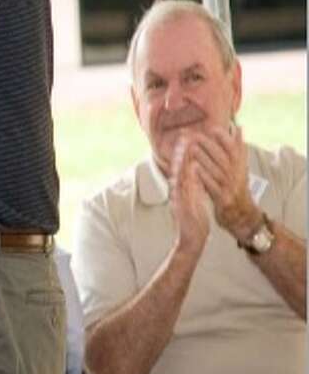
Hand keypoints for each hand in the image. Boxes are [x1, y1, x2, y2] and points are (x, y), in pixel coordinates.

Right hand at [170, 132, 209, 257]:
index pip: (181, 168)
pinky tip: (192, 165)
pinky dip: (188, 175)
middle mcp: (177, 191)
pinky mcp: (183, 203)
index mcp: (180, 190)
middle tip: (184, 133)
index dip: (183, 152)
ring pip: (180, 174)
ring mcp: (179, 196)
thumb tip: (196, 176)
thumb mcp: (193, 201)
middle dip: (181, 150)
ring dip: (182, 158)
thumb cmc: (194, 221)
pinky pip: (186, 187)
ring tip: (186, 143)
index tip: (187, 138)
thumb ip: (193, 188)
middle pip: (178, 167)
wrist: (191, 240)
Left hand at [189, 124, 261, 240]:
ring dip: (204, 158)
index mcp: (240, 166)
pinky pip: (211, 186)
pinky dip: (203, 177)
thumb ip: (238, 148)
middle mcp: (236, 175)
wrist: (242, 214)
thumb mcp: (241, 167)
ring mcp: (229, 187)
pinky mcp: (222, 199)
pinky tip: (193, 169)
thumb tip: (238, 127)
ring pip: (216, 170)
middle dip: (209, 145)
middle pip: (223, 158)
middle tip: (195, 135)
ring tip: (191, 147)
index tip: (212, 128)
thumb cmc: (237, 187)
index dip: (225, 139)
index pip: (234, 149)